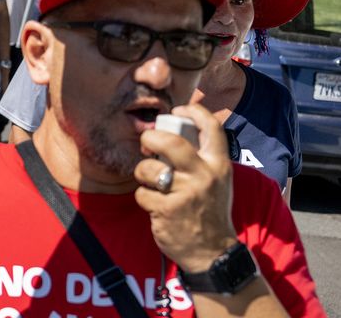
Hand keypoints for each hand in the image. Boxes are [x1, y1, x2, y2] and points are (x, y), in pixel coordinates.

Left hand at [134, 103, 237, 271]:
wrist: (212, 251)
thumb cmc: (209, 210)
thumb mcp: (216, 180)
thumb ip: (200, 158)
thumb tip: (173, 130)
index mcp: (218, 165)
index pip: (212, 127)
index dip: (194, 111)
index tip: (178, 109)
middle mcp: (205, 175)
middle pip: (169, 141)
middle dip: (150, 139)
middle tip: (147, 145)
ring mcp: (186, 192)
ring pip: (148, 168)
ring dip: (143, 174)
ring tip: (153, 183)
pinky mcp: (167, 209)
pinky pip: (142, 193)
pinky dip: (144, 198)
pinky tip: (156, 206)